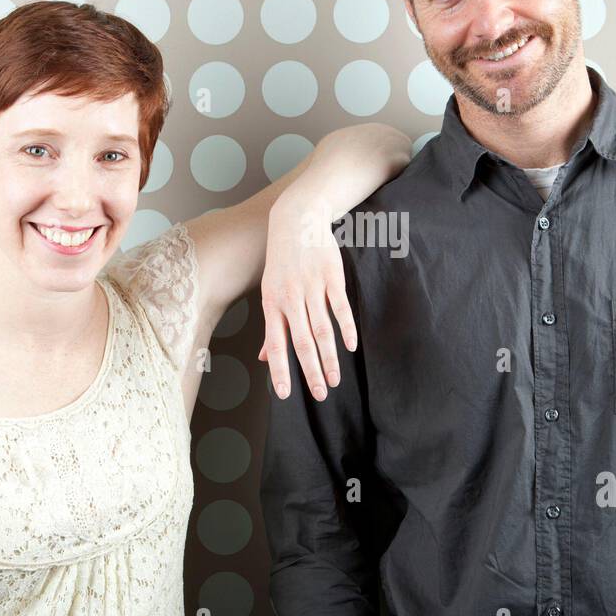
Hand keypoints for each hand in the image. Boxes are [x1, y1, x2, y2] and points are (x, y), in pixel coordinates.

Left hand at [257, 199, 356, 400]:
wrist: (297, 221)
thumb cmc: (282, 261)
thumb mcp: (270, 291)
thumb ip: (272, 327)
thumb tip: (264, 357)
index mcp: (273, 304)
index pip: (276, 344)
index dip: (280, 369)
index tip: (284, 394)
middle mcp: (291, 298)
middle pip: (302, 342)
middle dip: (311, 371)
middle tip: (320, 394)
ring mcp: (312, 288)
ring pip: (322, 330)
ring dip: (330, 357)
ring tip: (335, 379)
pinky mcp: (332, 277)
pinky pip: (340, 308)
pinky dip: (346, 328)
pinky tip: (350, 347)